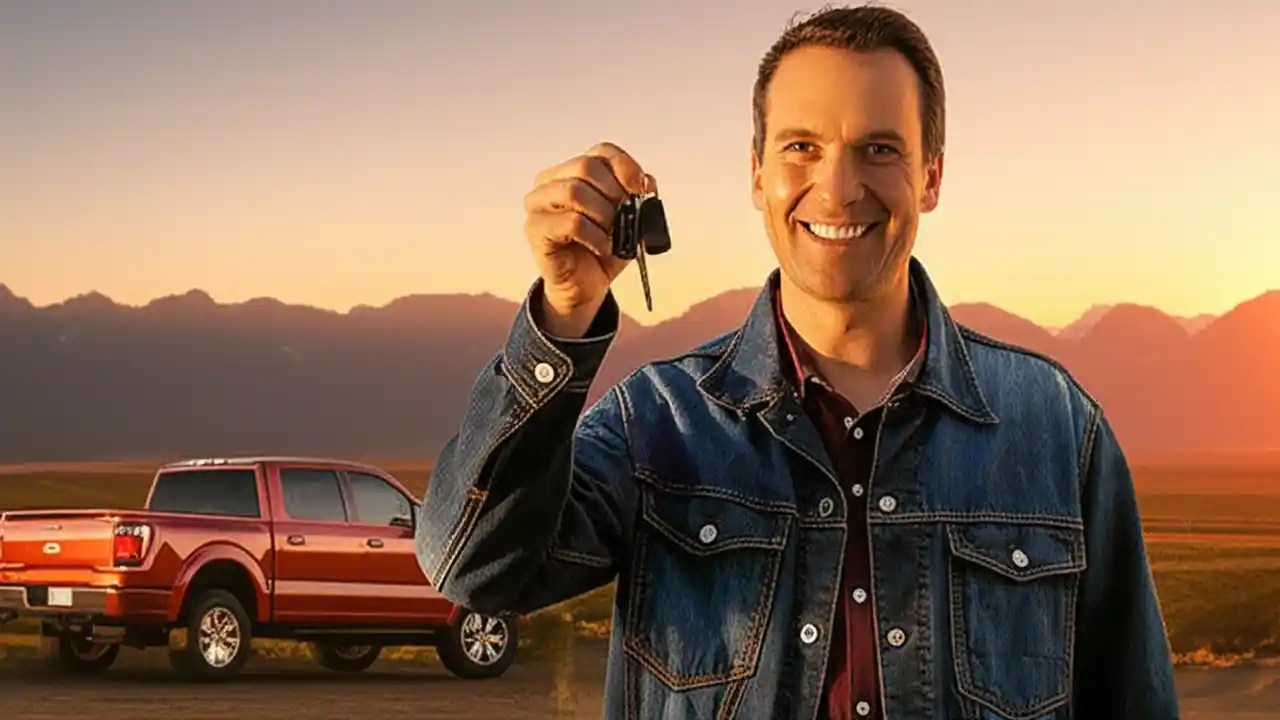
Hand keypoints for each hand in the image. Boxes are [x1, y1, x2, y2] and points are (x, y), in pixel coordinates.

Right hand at [523, 142, 655, 336]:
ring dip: (603, 214)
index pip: (601, 152)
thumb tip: (647, 182)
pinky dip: (595, 236)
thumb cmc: (605, 247)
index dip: (625, 166)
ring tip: (612, 234)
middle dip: (613, 192)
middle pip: (586, 166)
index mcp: (573, 171)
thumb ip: (640, 197)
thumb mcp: (631, 219)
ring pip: (574, 190)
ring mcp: (537, 204)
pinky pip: (571, 223)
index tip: (640, 188)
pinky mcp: (534, 229)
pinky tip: (602, 247)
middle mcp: (550, 181)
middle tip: (625, 215)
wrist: (587, 285)